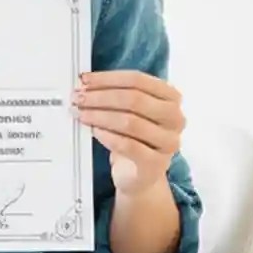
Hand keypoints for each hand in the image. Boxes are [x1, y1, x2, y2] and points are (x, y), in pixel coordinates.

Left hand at [73, 70, 184, 196]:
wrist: (139, 173)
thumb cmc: (133, 136)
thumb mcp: (127, 110)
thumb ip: (113, 93)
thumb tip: (85, 83)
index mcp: (170, 97)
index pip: (137, 80)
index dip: (107, 78)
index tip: (84, 80)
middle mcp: (174, 118)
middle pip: (133, 99)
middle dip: (100, 97)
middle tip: (78, 98)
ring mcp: (168, 142)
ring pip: (130, 122)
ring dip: (99, 115)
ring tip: (81, 114)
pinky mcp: (156, 163)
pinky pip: (128, 146)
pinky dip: (107, 136)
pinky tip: (95, 131)